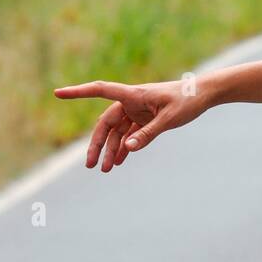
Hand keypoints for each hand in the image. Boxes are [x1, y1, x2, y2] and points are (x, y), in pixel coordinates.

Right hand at [52, 79, 207, 170]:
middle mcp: (132, 101)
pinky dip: (126, 147)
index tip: (57, 93)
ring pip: (118, 132)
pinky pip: (130, 134)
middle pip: (106, 123)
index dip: (78, 93)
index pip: (100, 90)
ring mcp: (138, 110)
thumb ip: (148, 134)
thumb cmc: (188, 100)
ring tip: (106, 170)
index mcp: (134, 94)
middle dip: (98, 144)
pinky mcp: (146, 118)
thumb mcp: (169, 119)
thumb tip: (127, 149)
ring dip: (112, 150)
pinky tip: (120, 162)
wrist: (204, 95)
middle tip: (91, 165)